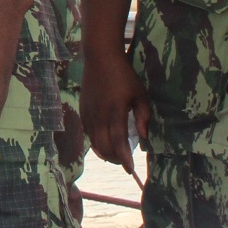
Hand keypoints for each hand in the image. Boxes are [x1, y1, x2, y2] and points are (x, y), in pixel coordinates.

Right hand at [78, 42, 149, 172]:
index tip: (131, 170)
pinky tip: (103, 143)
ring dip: (105, 153)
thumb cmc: (124, 75)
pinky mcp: (82, 110)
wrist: (100, 57)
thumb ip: (143, 116)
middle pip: (105, 147)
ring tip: (115, 156)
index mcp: (116, 112)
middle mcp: (99, 115)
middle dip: (115, 159)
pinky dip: (95, 142)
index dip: (125, 159)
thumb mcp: (140, 94)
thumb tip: (144, 137)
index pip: (119, 142)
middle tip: (125, 162)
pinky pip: (88, 133)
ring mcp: (89, 113)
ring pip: (94, 142)